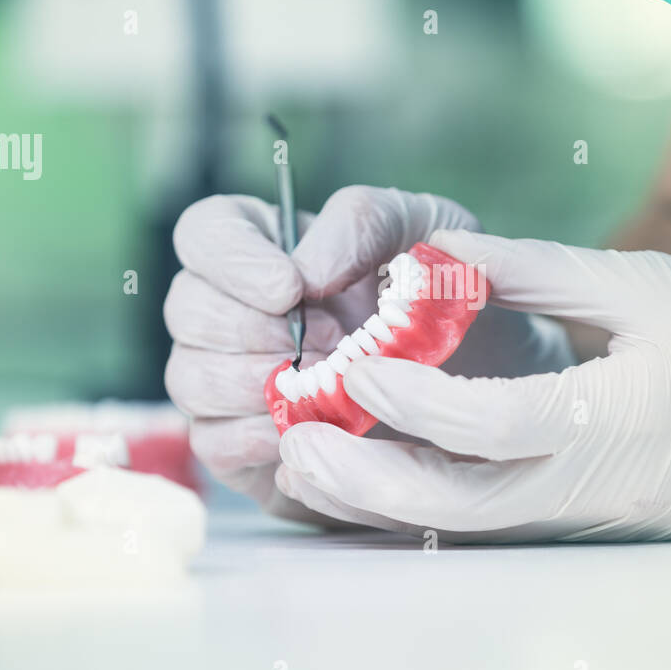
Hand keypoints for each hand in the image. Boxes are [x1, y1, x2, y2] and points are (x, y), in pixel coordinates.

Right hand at [163, 188, 574, 524]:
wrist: (484, 388)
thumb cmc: (446, 302)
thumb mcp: (424, 230)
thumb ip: (362, 221)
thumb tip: (304, 268)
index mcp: (267, 247)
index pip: (205, 233)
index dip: (231, 259)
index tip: (289, 287)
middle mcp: (234, 310)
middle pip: (186, 308)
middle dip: (254, 329)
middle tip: (332, 345)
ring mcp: (229, 381)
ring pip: (190, 377)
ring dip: (258, 383)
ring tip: (330, 387)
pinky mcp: (243, 447)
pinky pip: (214, 442)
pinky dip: (259, 436)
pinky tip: (312, 429)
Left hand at [275, 231, 670, 542]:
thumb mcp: (650, 288)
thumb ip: (538, 271)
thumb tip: (441, 253)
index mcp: (609, 427)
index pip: (486, 424)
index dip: (409, 397)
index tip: (352, 361)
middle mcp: (585, 489)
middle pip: (449, 506)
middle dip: (361, 479)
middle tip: (291, 438)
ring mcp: (583, 516)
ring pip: (457, 524)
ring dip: (378, 497)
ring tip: (309, 455)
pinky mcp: (583, 519)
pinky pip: (485, 520)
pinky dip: (421, 499)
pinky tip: (377, 466)